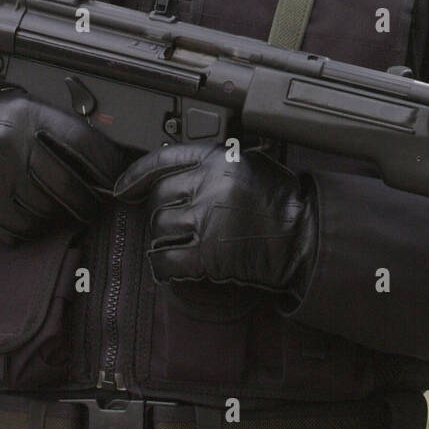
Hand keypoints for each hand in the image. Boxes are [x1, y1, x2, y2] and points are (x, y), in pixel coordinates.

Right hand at [0, 86, 126, 243]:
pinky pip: (20, 228)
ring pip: (47, 211)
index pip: (83, 144)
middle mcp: (14, 145)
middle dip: (89, 203)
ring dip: (60, 217)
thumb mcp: (23, 108)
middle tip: (94, 206)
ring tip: (62, 210)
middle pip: (69, 186)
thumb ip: (58, 127)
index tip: (120, 179)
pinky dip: (32, 230)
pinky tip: (33, 218)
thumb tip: (106, 156)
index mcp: (30, 115)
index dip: (108, 166)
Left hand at [112, 139, 317, 296]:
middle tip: (169, 225)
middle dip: (159, 213)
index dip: (136, 174)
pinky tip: (168, 268)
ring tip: (173, 246)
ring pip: (159, 228)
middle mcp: (209, 185)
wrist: (304, 237)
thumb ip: (217, 164)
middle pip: (159, 197)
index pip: (164, 159)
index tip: (123, 188)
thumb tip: (181, 173)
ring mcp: (207, 219)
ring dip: (161, 240)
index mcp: (218, 160)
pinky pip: (167, 260)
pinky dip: (162, 267)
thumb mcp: (251, 165)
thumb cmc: (282, 203)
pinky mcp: (207, 253)